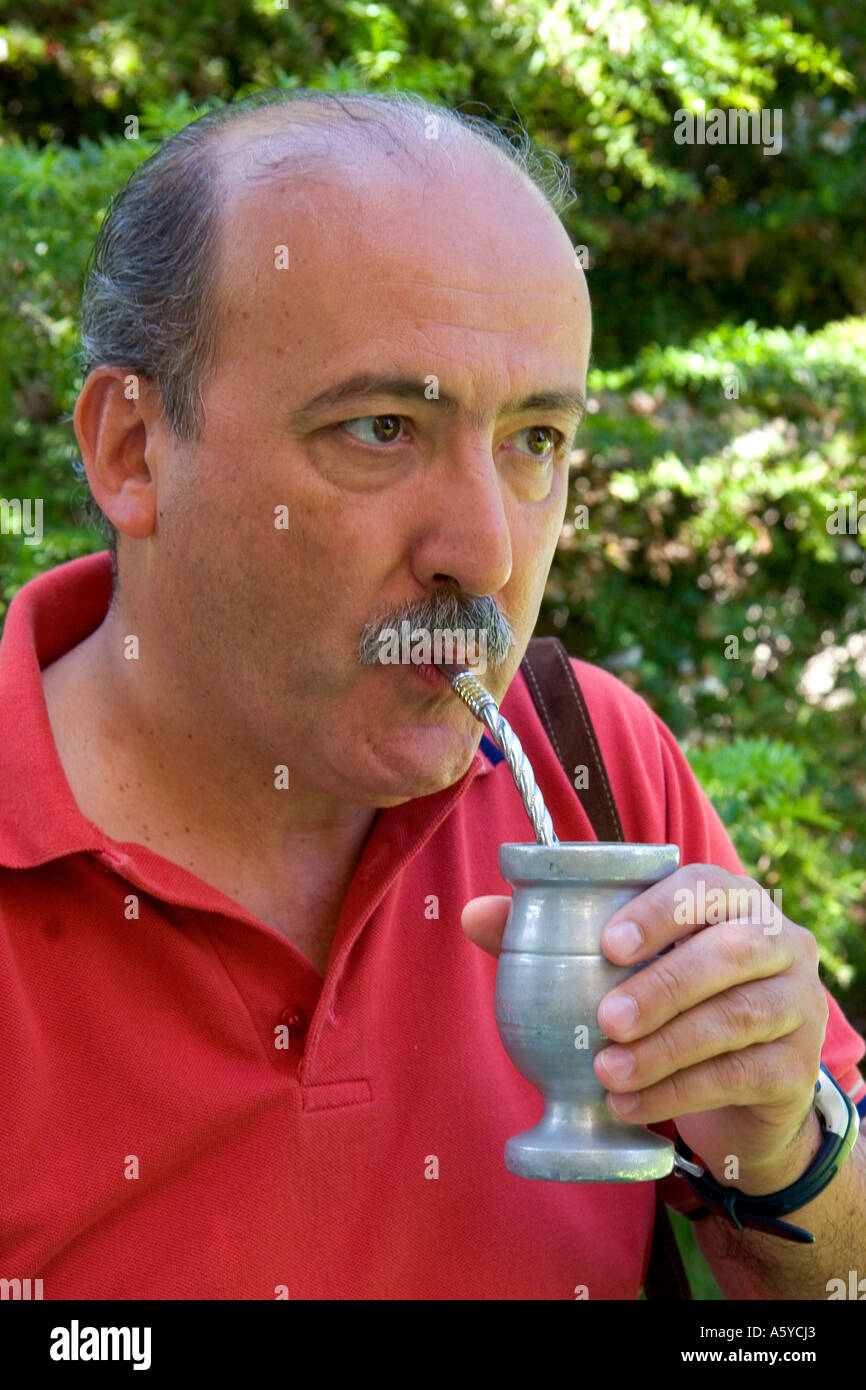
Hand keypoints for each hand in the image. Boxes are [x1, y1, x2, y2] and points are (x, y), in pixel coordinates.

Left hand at [461, 865, 827, 1193]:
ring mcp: (796, 1005)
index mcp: (732, 901)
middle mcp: (778, 943)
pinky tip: (630, 1106)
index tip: (608, 944)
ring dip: (665, 1049)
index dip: (657, 910)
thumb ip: (554, 937)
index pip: (701, 886)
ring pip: (735, 1018)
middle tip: (606, 1020)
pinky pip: (738, 1076)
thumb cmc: (672, 1003)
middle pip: (730, 953)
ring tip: (607, 1073)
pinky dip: (678, 1092)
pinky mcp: (795, 1068)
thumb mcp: (624, 967)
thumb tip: (475, 914)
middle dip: (663, 985)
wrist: (742, 1088)